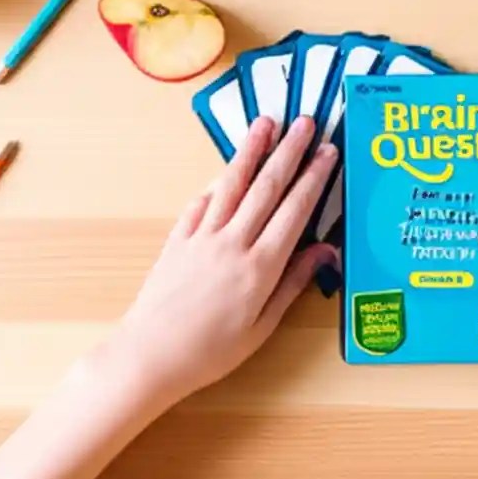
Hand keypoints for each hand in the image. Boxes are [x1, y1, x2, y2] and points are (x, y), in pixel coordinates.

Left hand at [102, 116, 337, 402]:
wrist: (149, 356)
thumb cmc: (210, 352)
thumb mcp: (262, 326)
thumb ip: (293, 284)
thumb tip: (324, 251)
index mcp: (260, 266)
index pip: (294, 210)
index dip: (314, 178)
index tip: (328, 152)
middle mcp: (232, 243)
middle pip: (266, 187)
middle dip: (288, 151)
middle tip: (305, 122)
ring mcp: (201, 238)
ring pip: (231, 185)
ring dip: (250, 151)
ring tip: (265, 123)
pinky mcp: (177, 241)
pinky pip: (199, 205)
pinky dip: (214, 186)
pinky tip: (222, 174)